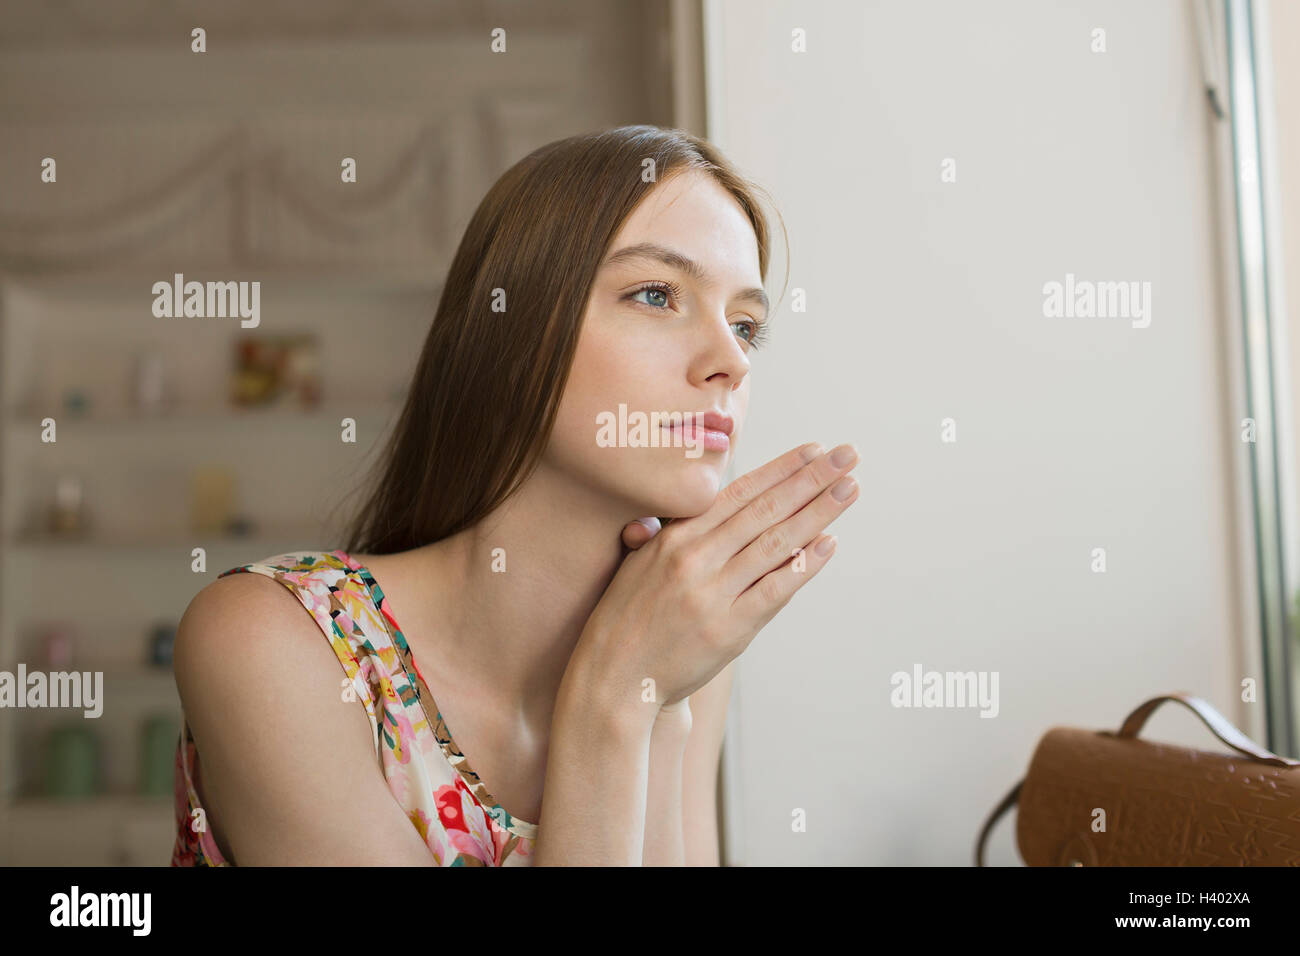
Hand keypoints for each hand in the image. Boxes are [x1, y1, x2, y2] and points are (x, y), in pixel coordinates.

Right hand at [574, 441, 859, 713]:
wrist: (614, 677)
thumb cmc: (627, 618)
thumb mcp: (637, 563)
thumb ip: (669, 530)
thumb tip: (694, 500)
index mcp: (673, 536)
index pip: (738, 492)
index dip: (779, 468)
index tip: (813, 450)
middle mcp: (694, 558)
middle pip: (764, 509)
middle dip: (811, 479)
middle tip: (846, 455)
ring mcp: (713, 593)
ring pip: (776, 542)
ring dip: (818, 512)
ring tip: (849, 488)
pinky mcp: (729, 629)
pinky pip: (775, 591)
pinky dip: (803, 565)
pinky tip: (830, 543)